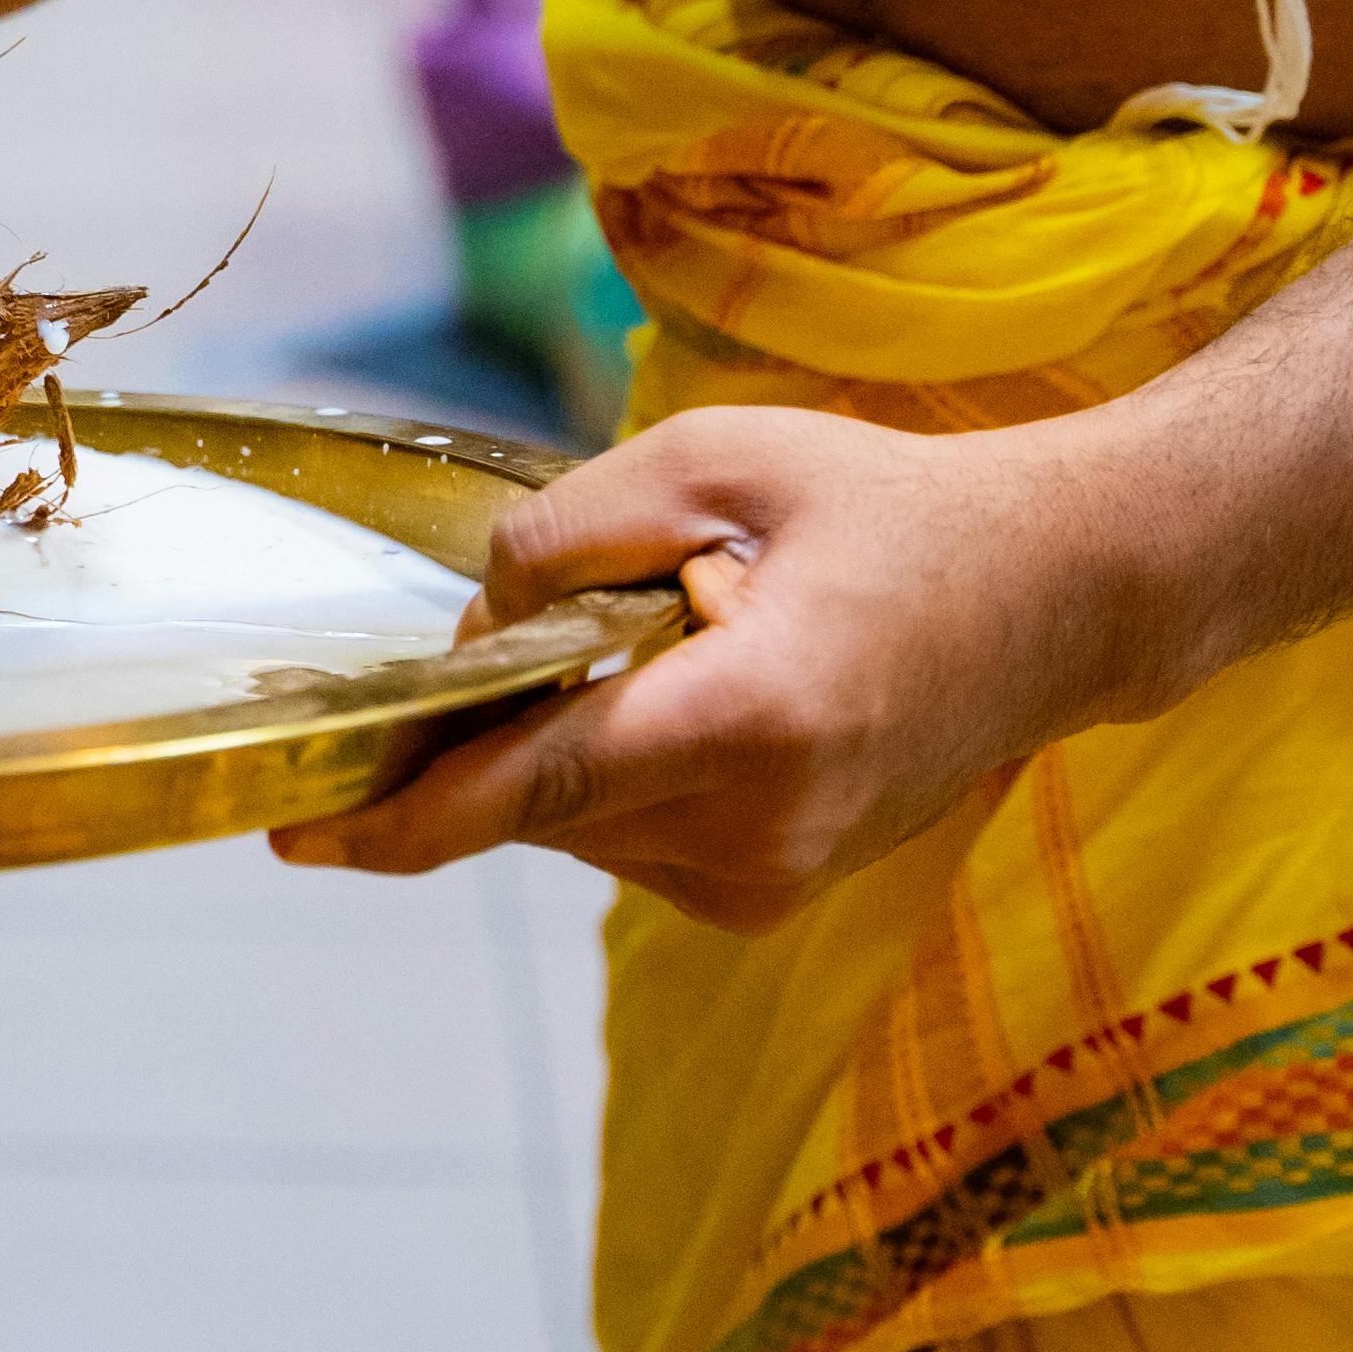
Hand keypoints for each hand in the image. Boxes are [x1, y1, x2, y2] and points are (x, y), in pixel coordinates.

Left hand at [276, 398, 1164, 929]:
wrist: (1053, 600)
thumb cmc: (884, 508)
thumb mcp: (716, 459)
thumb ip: (570, 535)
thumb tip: (474, 632)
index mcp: (749, 718)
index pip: (539, 786)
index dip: (408, 815)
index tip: (299, 832)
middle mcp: (757, 829)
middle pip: (539, 795)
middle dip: (494, 718)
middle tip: (550, 613)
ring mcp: (770, 877)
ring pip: (576, 819)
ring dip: (565, 735)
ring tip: (671, 631)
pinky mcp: (769, 892)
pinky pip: (626, 832)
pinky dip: (613, 764)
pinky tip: (685, 682)